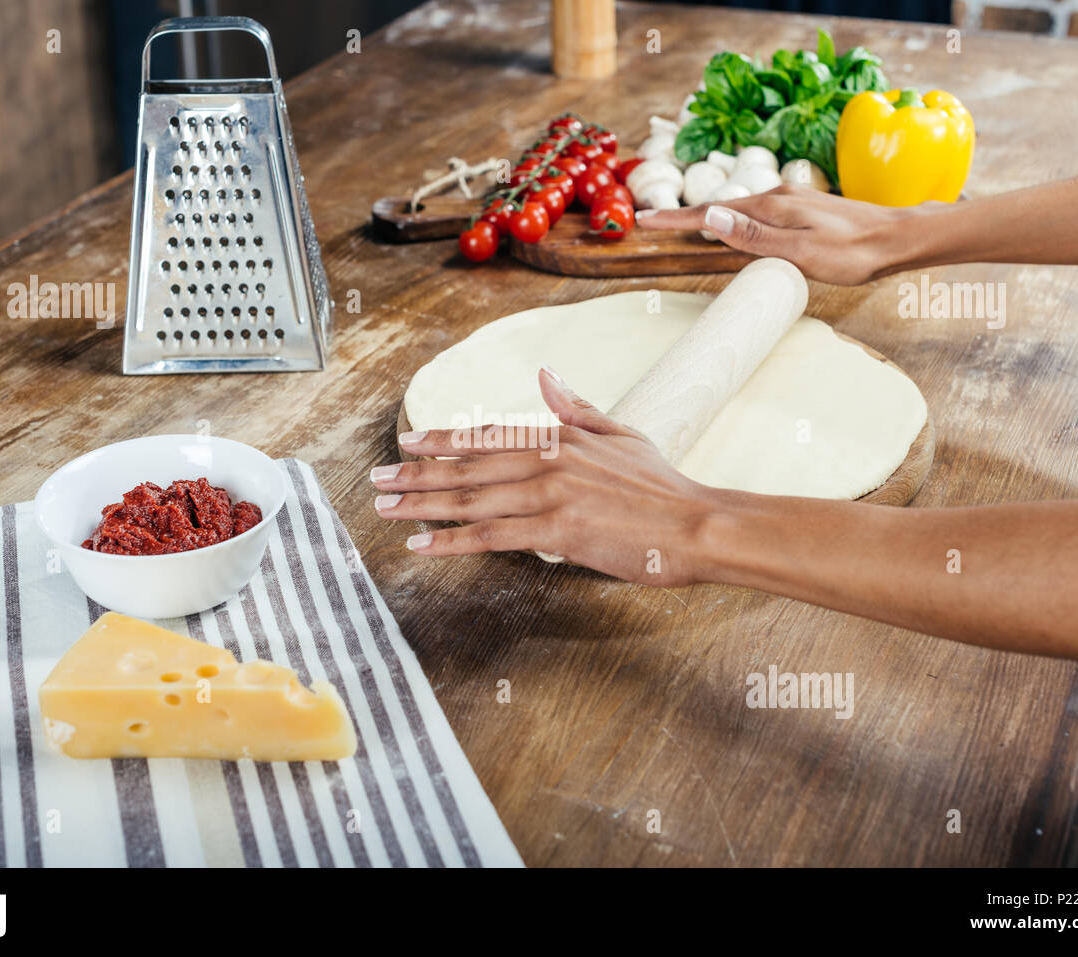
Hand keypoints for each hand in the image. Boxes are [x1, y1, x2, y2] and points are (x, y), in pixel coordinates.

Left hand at [370, 368, 723, 585]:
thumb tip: (547, 375)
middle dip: (416, 473)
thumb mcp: (622, 434)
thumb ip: (577, 408)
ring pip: (471, 498)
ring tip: (387, 508)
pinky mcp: (557, 531)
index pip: (488, 434)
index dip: (443, 439)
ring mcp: (551, 495)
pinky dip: (452, 539)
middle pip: (468, 466)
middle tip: (378, 479)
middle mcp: (549, 460)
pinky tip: (422, 543)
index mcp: (561, 436)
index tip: (408, 442)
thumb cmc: (664, 487)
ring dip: (422, 504)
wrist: (698, 525)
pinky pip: (492, 536)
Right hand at [636, 183, 924, 284]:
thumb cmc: (852, 253)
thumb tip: (710, 217)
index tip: (645, 219)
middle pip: (722, 209)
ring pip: (742, 212)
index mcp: (772, 206)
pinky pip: (760, 216)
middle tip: (655, 222)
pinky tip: (739, 231)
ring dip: (712, 219)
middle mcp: (779, 197)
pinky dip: (738, 223)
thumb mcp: (799, 252)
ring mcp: (793, 202)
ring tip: (686, 227)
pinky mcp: (805, 211)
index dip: (676, 219)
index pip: (711, 214)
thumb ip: (753, 236)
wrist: (897, 240)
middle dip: (687, 217)